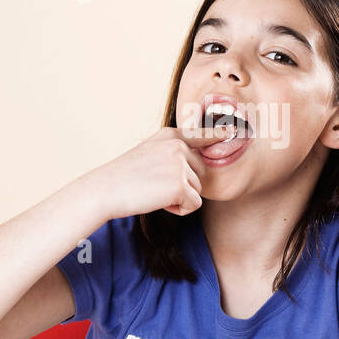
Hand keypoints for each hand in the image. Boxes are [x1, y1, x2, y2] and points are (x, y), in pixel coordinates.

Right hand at [93, 125, 232, 218]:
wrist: (104, 190)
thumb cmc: (123, 178)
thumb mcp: (149, 154)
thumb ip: (173, 154)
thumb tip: (198, 165)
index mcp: (170, 135)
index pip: (202, 134)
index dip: (220, 134)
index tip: (234, 129)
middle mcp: (178, 145)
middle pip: (201, 172)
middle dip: (185, 185)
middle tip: (155, 186)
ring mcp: (180, 163)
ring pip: (197, 190)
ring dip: (179, 198)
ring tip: (153, 192)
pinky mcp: (180, 184)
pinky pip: (193, 204)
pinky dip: (178, 209)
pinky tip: (158, 202)